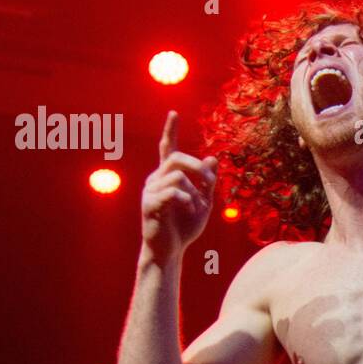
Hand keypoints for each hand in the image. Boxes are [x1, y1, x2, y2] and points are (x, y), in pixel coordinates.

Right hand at [141, 110, 217, 259]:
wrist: (170, 251)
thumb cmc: (185, 227)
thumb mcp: (203, 202)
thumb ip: (207, 182)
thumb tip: (213, 158)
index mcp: (167, 176)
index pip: (167, 148)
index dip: (170, 131)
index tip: (174, 113)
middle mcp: (155, 180)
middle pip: (177, 158)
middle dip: (197, 168)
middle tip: (210, 184)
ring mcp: (150, 192)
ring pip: (177, 176)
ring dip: (194, 191)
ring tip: (197, 207)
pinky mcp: (149, 205)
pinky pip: (172, 192)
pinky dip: (187, 200)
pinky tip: (190, 210)